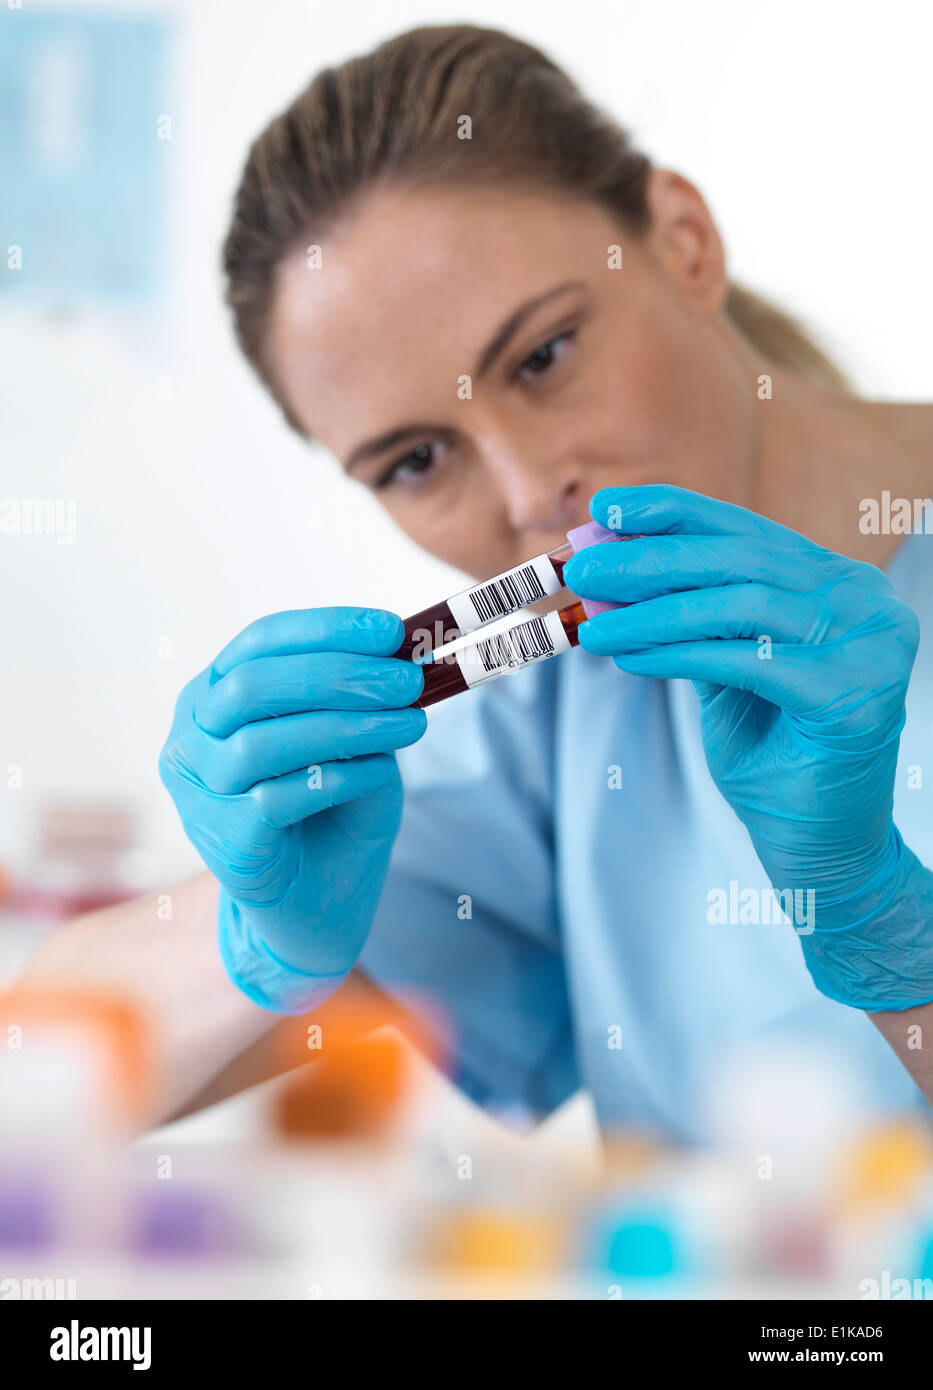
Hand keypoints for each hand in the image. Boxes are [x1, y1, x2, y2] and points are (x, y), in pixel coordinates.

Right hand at [159, 608, 425, 1012]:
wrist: (318, 907)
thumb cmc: (332, 813)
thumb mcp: (353, 741)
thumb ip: (360, 699)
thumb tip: (400, 653)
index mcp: (214, 697)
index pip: (259, 642)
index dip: (325, 629)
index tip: (390, 630)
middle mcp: (190, 740)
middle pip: (252, 687)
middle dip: (338, 675)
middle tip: (407, 680)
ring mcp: (197, 795)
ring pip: (262, 743)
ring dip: (347, 727)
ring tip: (410, 724)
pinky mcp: (223, 842)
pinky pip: (276, 798)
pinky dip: (338, 778)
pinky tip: (381, 773)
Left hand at [563, 484, 932, 1011]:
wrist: (817, 842)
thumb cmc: (769, 750)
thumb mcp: (722, 664)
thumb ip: (684, 611)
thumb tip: (608, 559)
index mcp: (834, 581)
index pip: (745, 531)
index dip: (673, 513)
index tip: (605, 508)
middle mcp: (862, 601)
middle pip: (740, 561)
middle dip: (650, 560)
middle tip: (583, 568)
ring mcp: (868, 643)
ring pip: (740, 606)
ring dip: (652, 611)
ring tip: (591, 622)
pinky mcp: (852, 692)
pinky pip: (746, 661)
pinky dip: (677, 654)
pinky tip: (628, 656)